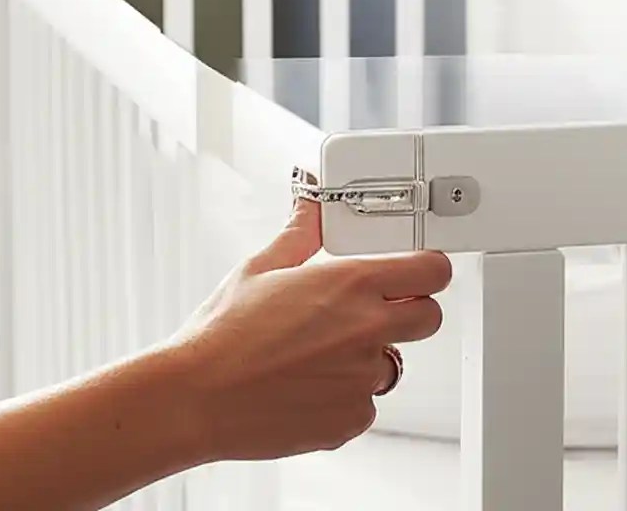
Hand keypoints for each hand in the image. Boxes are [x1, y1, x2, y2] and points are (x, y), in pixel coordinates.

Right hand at [166, 197, 450, 462]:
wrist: (194, 399)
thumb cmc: (219, 336)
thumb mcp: (259, 268)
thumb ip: (300, 235)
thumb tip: (310, 208)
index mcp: (350, 284)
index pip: (432, 271)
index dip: (427, 270)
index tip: (417, 272)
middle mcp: (366, 330)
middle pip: (430, 317)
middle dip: (410, 312)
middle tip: (373, 311)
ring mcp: (361, 378)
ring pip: (392, 363)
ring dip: (367, 357)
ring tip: (316, 354)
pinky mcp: (350, 419)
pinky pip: (365, 404)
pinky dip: (344, 397)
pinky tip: (304, 386)